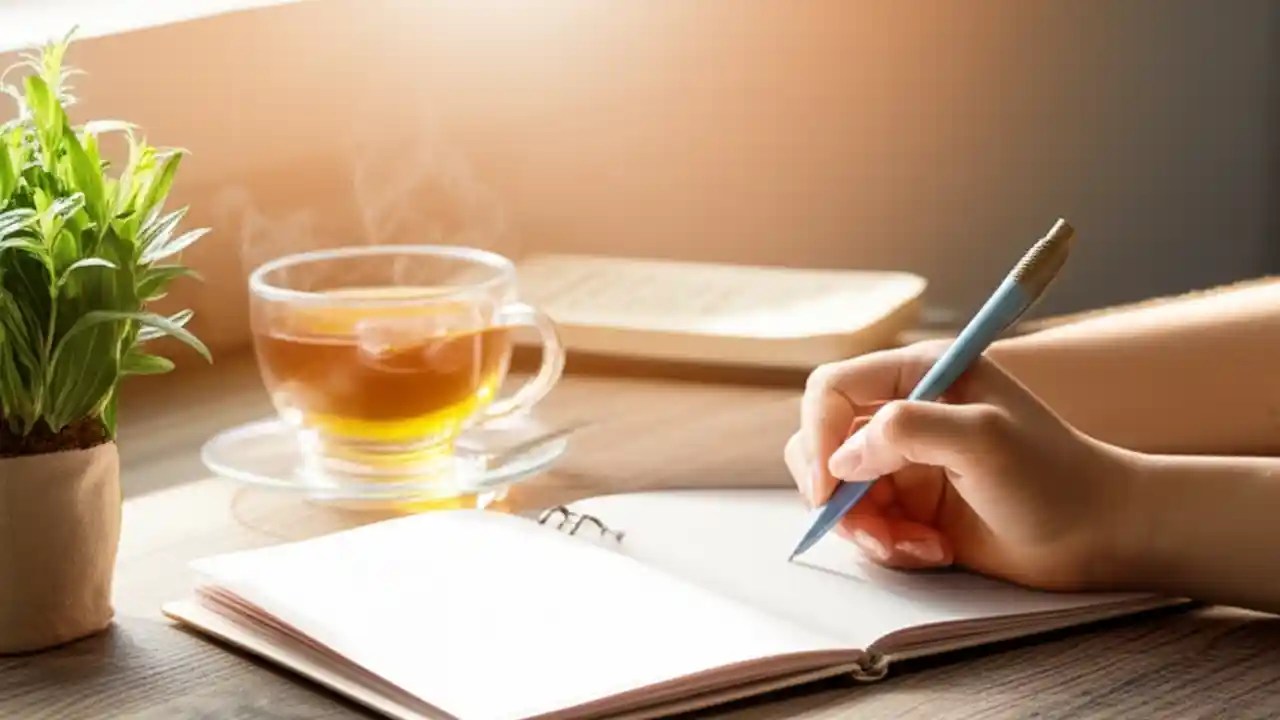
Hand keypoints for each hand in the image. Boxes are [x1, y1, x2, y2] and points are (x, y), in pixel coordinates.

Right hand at [783, 341, 1140, 590]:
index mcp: (919, 374)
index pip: (832, 388)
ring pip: (840, 492)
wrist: (1100, 535)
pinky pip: (867, 525)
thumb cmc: (1054, 478)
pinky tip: (935, 550)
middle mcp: (906, 412)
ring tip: (918, 546)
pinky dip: (890, 545)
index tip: (827, 487)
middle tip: (869, 529)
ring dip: (868, 527)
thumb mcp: (983, 439)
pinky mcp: (912, 505)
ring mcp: (906, 461)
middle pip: (823, 443)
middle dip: (837, 493)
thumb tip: (841, 460)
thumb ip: (906, 430)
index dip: (817, 434)